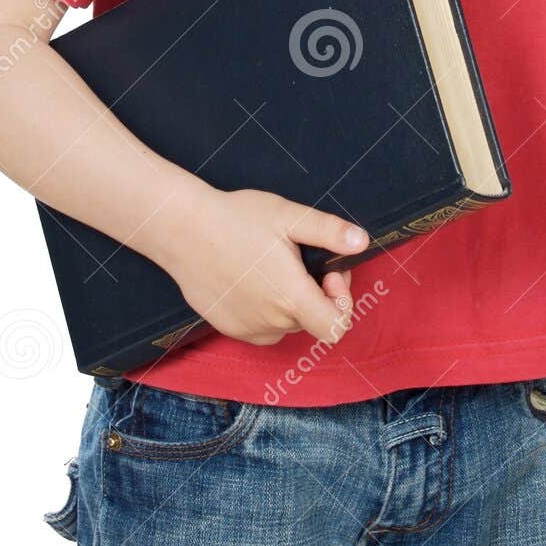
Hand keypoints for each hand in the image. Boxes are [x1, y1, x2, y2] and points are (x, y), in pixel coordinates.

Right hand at [160, 186, 368, 344]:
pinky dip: (269, 309)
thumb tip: (362, 242)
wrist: (182, 230)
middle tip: (301, 257)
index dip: (342, 301)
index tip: (327, 272)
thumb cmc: (236, 219)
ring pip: (289, 324)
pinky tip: (254, 278)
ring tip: (274, 265)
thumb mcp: (288, 216)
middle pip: (314, 321)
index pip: (336, 328)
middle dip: (319, 292)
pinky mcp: (229, 329)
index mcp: (291, 298)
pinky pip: (264, 327)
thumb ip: (329, 232)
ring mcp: (248, 329)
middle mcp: (271, 322)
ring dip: (293, 302)